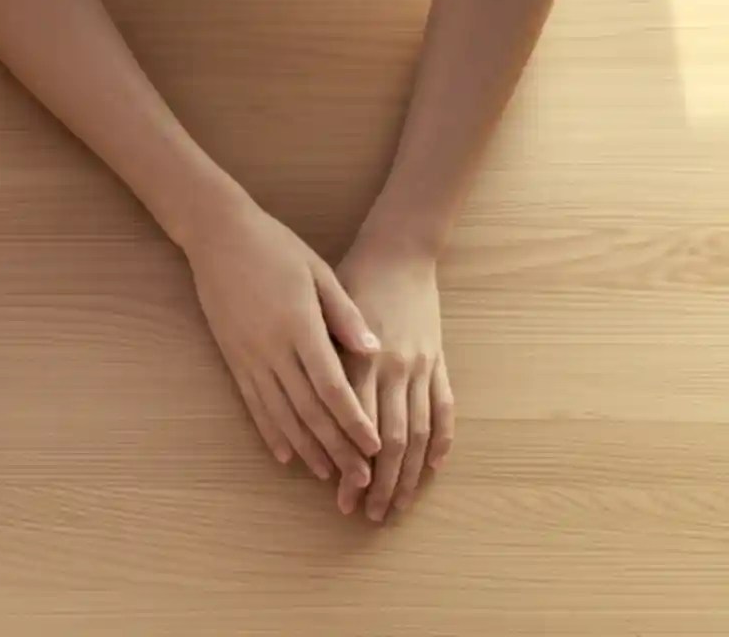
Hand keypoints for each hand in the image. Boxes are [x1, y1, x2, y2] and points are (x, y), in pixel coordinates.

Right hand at [183, 206, 382, 483]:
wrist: (218, 236)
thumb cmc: (275, 247)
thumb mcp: (319, 272)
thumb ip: (346, 315)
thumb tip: (374, 353)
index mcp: (300, 326)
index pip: (332, 386)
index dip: (353, 420)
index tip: (374, 446)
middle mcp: (273, 349)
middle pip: (310, 410)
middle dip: (337, 447)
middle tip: (361, 476)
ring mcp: (249, 357)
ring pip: (281, 414)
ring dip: (307, 448)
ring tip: (329, 475)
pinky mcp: (233, 359)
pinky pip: (254, 404)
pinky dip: (271, 433)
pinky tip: (285, 455)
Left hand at [333, 235, 455, 520]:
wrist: (397, 249)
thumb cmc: (352, 278)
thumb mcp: (325, 311)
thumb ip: (324, 355)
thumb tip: (318, 405)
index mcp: (360, 358)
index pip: (356, 425)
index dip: (350, 463)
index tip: (339, 494)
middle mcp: (393, 368)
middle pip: (389, 439)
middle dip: (379, 481)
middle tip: (368, 514)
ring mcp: (420, 365)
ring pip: (418, 431)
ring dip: (409, 473)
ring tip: (397, 505)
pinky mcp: (438, 359)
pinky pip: (444, 407)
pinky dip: (442, 440)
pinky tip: (433, 467)